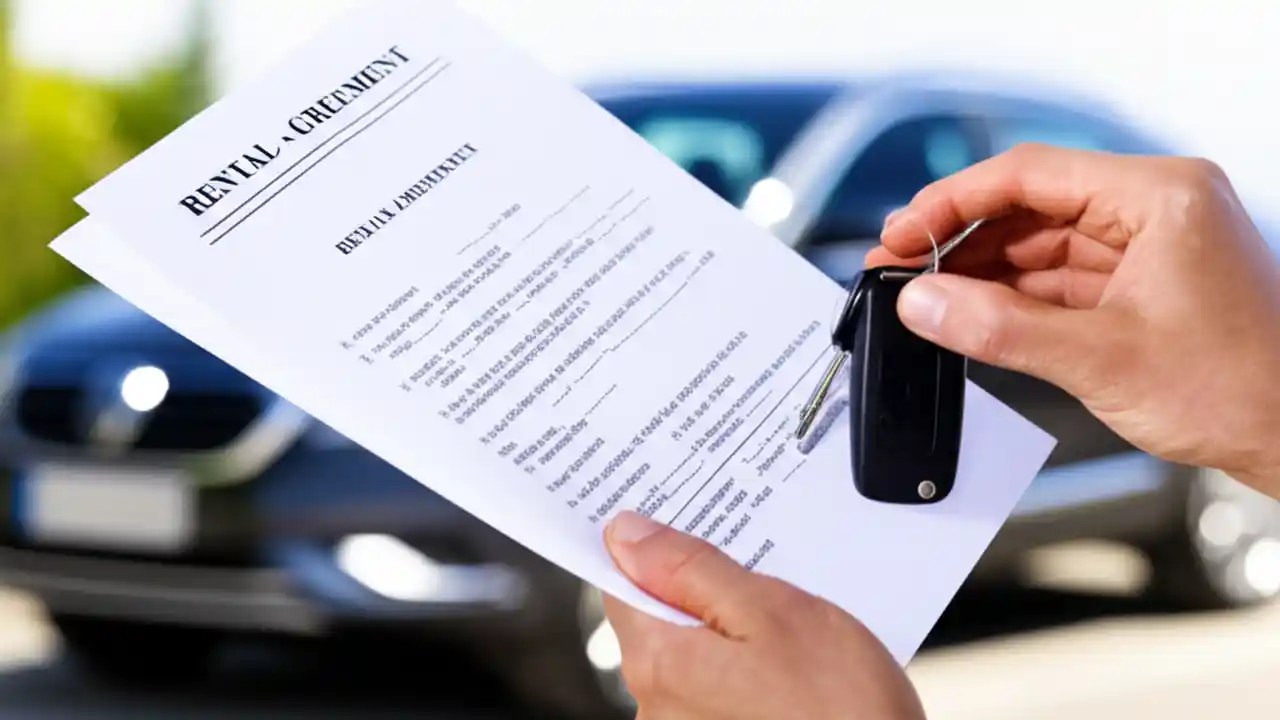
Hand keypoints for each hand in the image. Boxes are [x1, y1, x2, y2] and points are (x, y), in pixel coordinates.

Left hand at [601, 511, 925, 719]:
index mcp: (660, 663)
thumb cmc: (840, 709)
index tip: (675, 518)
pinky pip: (718, 686)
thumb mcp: (772, 611)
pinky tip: (790, 658)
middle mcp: (658, 707)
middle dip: (700, 585)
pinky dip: (746, 664)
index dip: (646, 545)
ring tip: (787, 616)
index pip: (620, 583)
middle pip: (659, 617)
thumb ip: (690, 570)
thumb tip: (625, 535)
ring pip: (694, 650)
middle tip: (755, 563)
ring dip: (729, 626)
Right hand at [868, 144, 1279, 495]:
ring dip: (981, 270)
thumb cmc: (1241, 392)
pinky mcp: (1141, 283)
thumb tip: (921, 304)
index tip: (901, 234)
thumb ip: (999, 328)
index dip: (951, 202)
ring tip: (924, 296)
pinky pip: (1059, 277)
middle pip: (1030, 205)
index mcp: (1160, 196)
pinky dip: (1012, 296)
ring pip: (1039, 242)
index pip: (1030, 174)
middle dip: (959, 238)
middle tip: (899, 267)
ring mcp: (1149, 245)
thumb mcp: (1101, 359)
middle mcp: (1155, 208)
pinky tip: (970, 312)